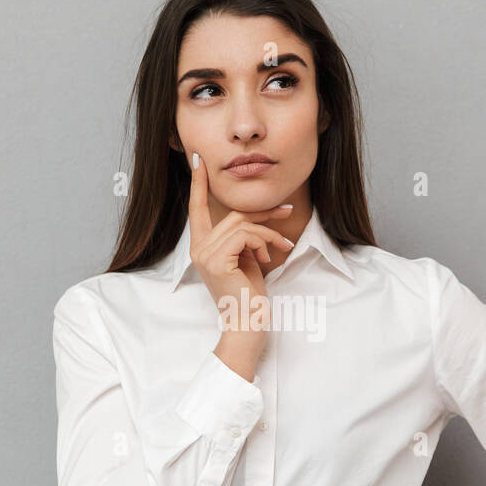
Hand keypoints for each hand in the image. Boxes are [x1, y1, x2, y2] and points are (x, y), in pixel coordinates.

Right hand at [186, 150, 294, 315]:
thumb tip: (256, 222)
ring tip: (282, 245)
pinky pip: (246, 235)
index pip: (197, 208)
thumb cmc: (249, 296)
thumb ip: (243, 239)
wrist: (246, 324)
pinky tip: (269, 256)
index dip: (198, 184)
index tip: (199, 160)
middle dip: (263, 211)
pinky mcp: (218, 260)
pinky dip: (264, 241)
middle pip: (232, 214)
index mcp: (202, 247)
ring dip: (269, 231)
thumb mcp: (246, 259)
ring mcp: (205, 254)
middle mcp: (198, 249)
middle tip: (288, 211)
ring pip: (242, 223)